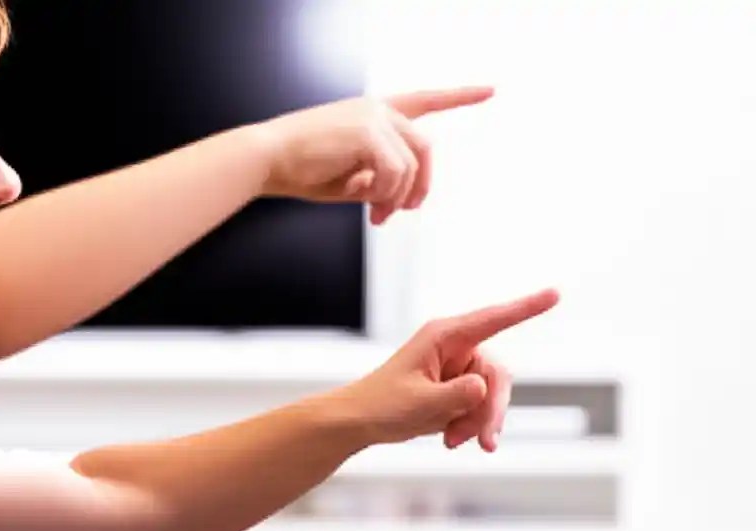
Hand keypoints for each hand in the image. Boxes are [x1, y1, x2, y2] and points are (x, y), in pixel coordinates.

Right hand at [256, 86, 493, 224]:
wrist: (267, 159)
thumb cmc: (300, 169)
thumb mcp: (350, 178)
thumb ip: (380, 182)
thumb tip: (403, 199)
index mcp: (372, 113)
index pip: (424, 100)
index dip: (458, 96)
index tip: (488, 91)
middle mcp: (376, 109)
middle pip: (424, 147)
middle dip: (420, 185)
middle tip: (401, 212)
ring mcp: (372, 117)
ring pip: (410, 165)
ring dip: (397, 197)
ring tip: (377, 215)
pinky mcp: (366, 131)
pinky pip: (394, 171)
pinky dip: (385, 194)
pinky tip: (368, 204)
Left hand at [336, 289, 559, 449]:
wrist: (360, 422)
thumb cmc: (382, 405)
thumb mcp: (421, 403)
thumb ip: (457, 395)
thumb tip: (484, 387)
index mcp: (444, 336)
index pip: (493, 319)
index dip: (526, 307)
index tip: (555, 294)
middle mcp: (456, 347)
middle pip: (497, 375)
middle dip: (492, 410)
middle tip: (485, 443)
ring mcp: (459, 368)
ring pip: (491, 396)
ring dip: (477, 422)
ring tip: (452, 441)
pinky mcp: (458, 389)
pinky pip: (481, 407)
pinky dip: (470, 425)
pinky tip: (450, 438)